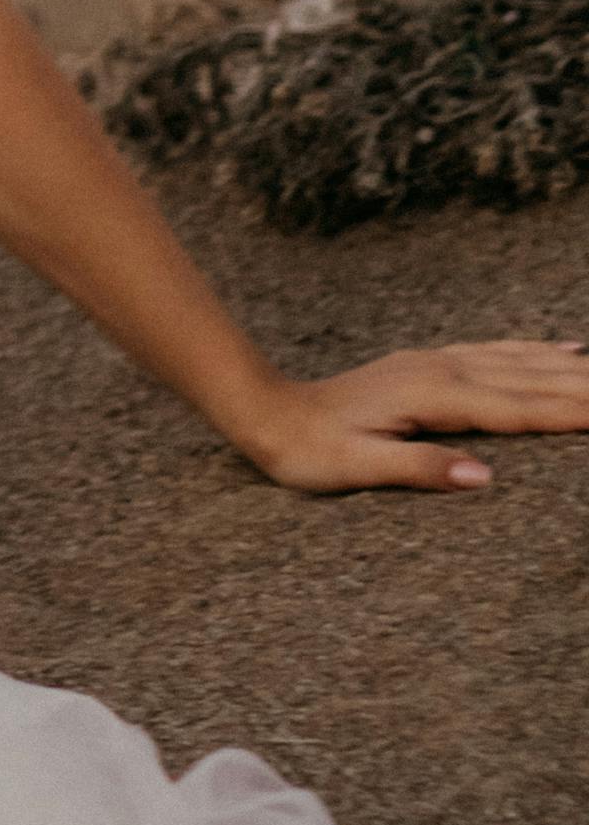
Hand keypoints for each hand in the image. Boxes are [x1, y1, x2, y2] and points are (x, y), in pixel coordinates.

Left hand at [238, 333, 588, 494]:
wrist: (267, 412)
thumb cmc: (309, 451)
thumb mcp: (358, 468)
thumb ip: (421, 469)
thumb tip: (483, 476)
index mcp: (435, 397)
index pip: (523, 409)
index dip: (576, 413)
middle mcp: (445, 371)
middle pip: (537, 380)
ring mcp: (439, 362)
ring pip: (525, 361)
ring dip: (574, 367)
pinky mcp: (430, 364)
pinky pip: (501, 352)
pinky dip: (540, 351)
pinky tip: (563, 349)